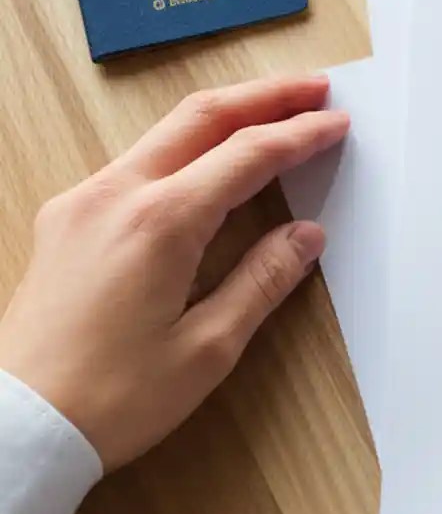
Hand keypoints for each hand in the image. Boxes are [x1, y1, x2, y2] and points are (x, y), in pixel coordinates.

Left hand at [0, 76, 347, 470]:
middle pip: (201, 117)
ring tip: (272, 112)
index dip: (299, 135)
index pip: (247, 155)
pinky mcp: (67, 220)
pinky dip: (185, 147)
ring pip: (165, 133)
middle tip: (314, 88)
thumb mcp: (207, 348)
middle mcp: (116, 195)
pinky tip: (209, 161)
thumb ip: (261, 281)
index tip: (337, 124)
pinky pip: (136, 163)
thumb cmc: (112, 398)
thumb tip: (304, 237)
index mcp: (160, 223)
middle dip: (264, 96)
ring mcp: (84, 202)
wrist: (19, 425)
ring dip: (224, 116)